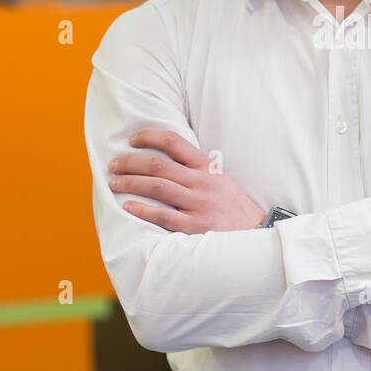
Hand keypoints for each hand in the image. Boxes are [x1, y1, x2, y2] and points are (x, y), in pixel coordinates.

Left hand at [107, 129, 264, 233]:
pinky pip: (164, 216)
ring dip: (130, 183)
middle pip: (158, 165)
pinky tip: (128, 207)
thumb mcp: (220, 179)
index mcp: (207, 167)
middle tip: (113, 165)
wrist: (256, 233)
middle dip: (130, 162)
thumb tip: (163, 158)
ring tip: (114, 183)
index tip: (132, 140)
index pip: (174, 142)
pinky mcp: (196, 228)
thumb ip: (196, 168)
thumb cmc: (232, 206)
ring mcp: (199, 205)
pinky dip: (143, 210)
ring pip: (157, 188)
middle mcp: (202, 183)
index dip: (148, 137)